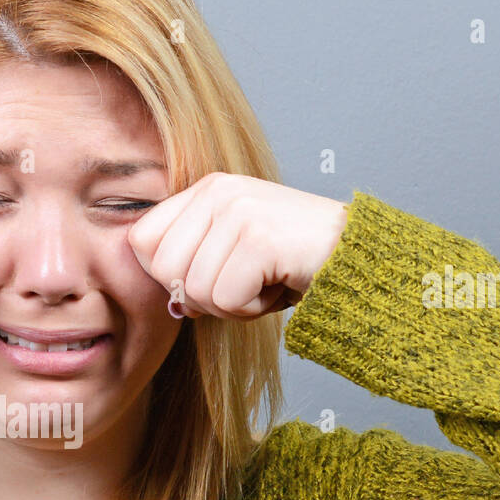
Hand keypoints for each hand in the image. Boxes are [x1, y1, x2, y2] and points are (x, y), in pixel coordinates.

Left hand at [126, 173, 348, 318]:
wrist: (359, 258)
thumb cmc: (293, 262)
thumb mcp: (232, 253)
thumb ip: (191, 264)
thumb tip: (171, 298)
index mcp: (205, 190)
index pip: (140, 240)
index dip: (165, 275)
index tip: (206, 279)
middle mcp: (217, 192)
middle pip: (162, 270)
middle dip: (200, 297)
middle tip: (243, 285)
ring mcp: (238, 211)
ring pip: (195, 291)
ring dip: (232, 306)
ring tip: (265, 283)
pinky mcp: (258, 238)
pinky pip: (225, 300)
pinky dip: (251, 310)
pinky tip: (277, 287)